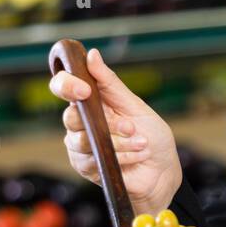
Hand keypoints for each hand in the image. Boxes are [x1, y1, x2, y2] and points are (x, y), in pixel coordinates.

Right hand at [51, 47, 182, 218]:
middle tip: (131, 127)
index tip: (84, 90)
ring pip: (82, 141)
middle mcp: (80, 122)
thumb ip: (110, 83)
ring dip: (117, 142)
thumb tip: (92, 54)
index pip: (63, 87)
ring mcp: (80, 146)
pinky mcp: (85, 166)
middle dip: (107, 124)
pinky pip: (92, 159)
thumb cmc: (152, 137)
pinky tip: (136, 155)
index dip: (66, 85)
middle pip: (69, 117)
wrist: (162, 171)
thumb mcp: (135, 106)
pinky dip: (120, 156)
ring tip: (141, 143)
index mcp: (91, 102)